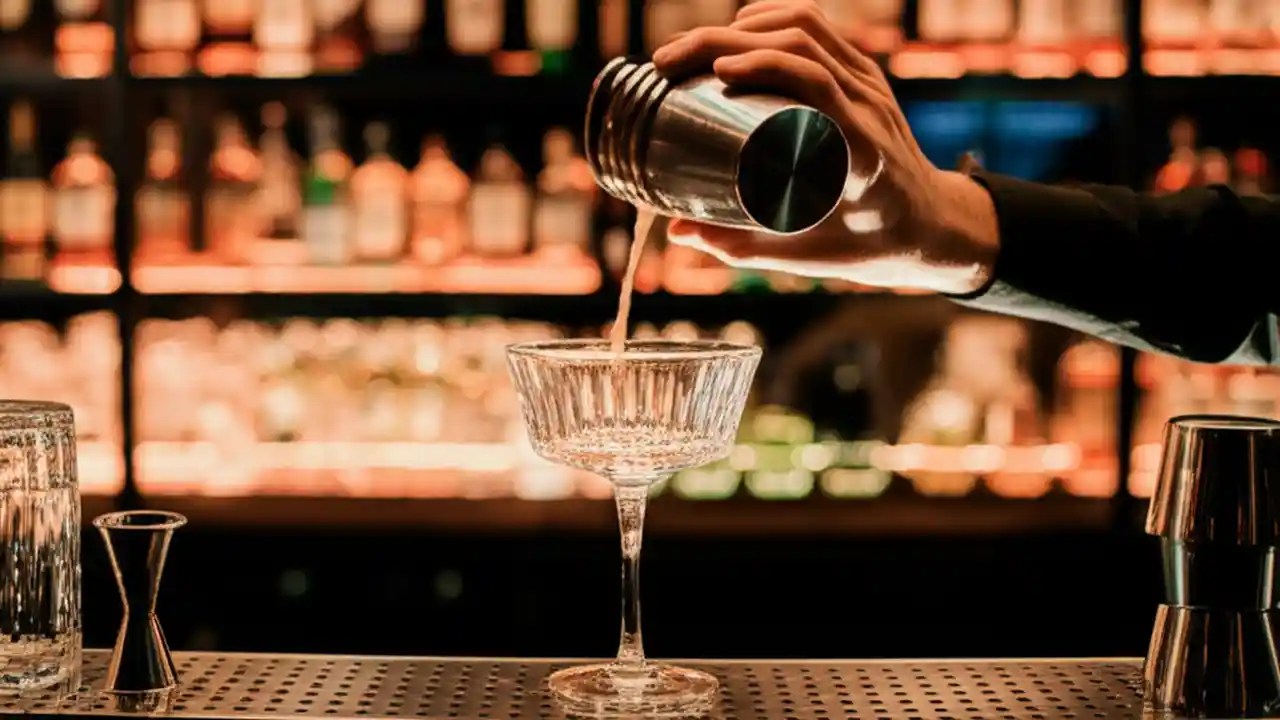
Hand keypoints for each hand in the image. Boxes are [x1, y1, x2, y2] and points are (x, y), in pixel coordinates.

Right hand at [652, 0, 999, 294]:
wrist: (932, 226)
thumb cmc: (869, 247)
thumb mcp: (806, 257)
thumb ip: (740, 246)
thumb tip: (677, 230)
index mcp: (861, 152)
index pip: (816, 84)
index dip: (764, 66)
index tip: (715, 74)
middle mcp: (869, 108)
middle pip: (799, 44)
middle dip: (725, 41)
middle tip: (669, 61)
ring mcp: (871, 85)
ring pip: (807, 24)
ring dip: (743, 25)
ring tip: (693, 46)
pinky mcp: (865, 75)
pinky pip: (818, 28)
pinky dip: (771, 19)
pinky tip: (735, 31)